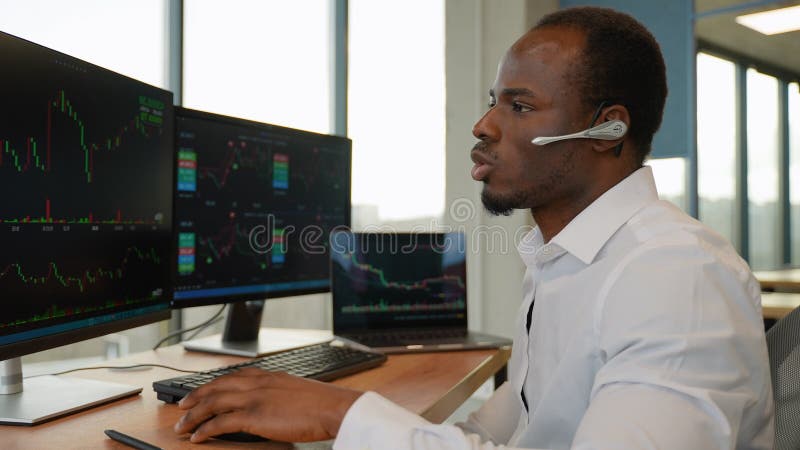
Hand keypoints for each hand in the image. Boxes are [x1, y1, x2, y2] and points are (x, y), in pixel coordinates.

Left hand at [173, 368, 363, 442]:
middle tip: (181, 406)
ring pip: (212, 403)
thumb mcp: (296, 390)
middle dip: (194, 397)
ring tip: (182, 426)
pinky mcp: (253, 416)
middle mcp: (257, 383)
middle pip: (216, 387)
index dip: (212, 384)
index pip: (232, 376)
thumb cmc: (321, 402)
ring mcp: (254, 398)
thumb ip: (279, 393)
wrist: (332, 406)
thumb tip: (272, 404)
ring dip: (193, 415)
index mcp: (268, 375)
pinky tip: (198, 437)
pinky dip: (205, 429)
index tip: (202, 390)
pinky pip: (220, 422)